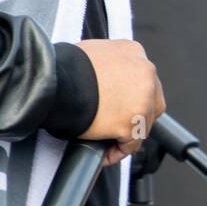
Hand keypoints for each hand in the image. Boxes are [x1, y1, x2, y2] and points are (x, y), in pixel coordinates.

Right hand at [74, 39, 165, 167]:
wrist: (55, 82)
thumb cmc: (65, 68)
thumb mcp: (92, 53)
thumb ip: (107, 63)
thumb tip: (103, 77)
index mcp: (134, 52)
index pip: (143, 78)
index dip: (133, 95)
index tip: (122, 106)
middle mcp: (145, 73)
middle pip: (151, 101)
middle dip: (137, 115)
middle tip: (118, 124)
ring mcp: (142, 98)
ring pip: (143, 124)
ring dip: (126, 134)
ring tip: (109, 142)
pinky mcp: (132, 122)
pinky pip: (130, 144)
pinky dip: (118, 151)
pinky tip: (105, 154)